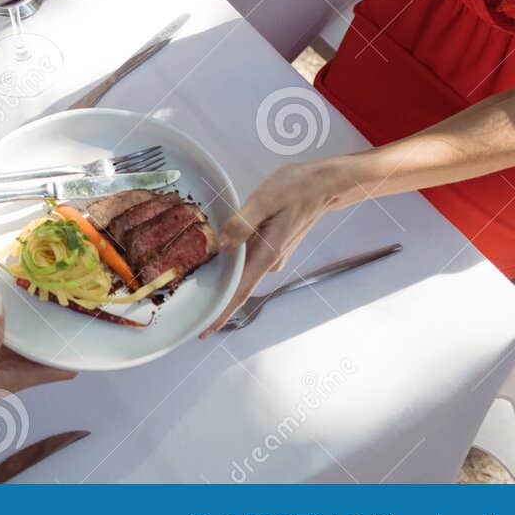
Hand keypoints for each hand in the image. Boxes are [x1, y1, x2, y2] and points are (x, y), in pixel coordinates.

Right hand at [0, 298, 75, 435]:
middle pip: (31, 348)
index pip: (53, 370)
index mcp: (16, 379)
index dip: (70, 356)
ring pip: (4, 337)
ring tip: (20, 292)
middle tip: (52, 297)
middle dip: (41, 328)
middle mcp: (6, 370)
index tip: (83, 334)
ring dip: (10, 319)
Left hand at [201, 162, 344, 335]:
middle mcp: (271, 260)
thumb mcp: (264, 199)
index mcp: (268, 254)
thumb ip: (241, 223)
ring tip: (197, 275)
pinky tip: (220, 249)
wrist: (326, 183)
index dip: (221, 313)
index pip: (239, 292)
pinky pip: (249, 257)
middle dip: (215, 295)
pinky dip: (234, 258)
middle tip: (188, 302)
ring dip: (223, 273)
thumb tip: (222, 245)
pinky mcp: (274, 245)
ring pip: (242, 269)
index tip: (205, 331)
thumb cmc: (297, 188)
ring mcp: (273, 254)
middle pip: (237, 284)